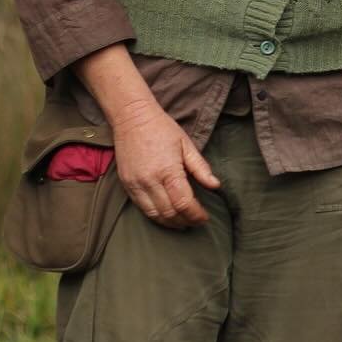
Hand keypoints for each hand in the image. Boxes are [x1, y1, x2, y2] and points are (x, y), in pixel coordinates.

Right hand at [112, 99, 220, 228]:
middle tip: (197, 222)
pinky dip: (156, 216)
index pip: (183, 203)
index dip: (196, 214)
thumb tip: (215, 185)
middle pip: (169, 213)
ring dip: (170, 223)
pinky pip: (142, 208)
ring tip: (184, 223)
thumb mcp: (186, 145)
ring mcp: (135, 185)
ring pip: (154, 215)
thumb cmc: (162, 129)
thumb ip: (200, 168)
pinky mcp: (126, 185)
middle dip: (185, 221)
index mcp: (167, 170)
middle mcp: (149, 181)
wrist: (132, 118)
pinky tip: (166, 216)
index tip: (205, 217)